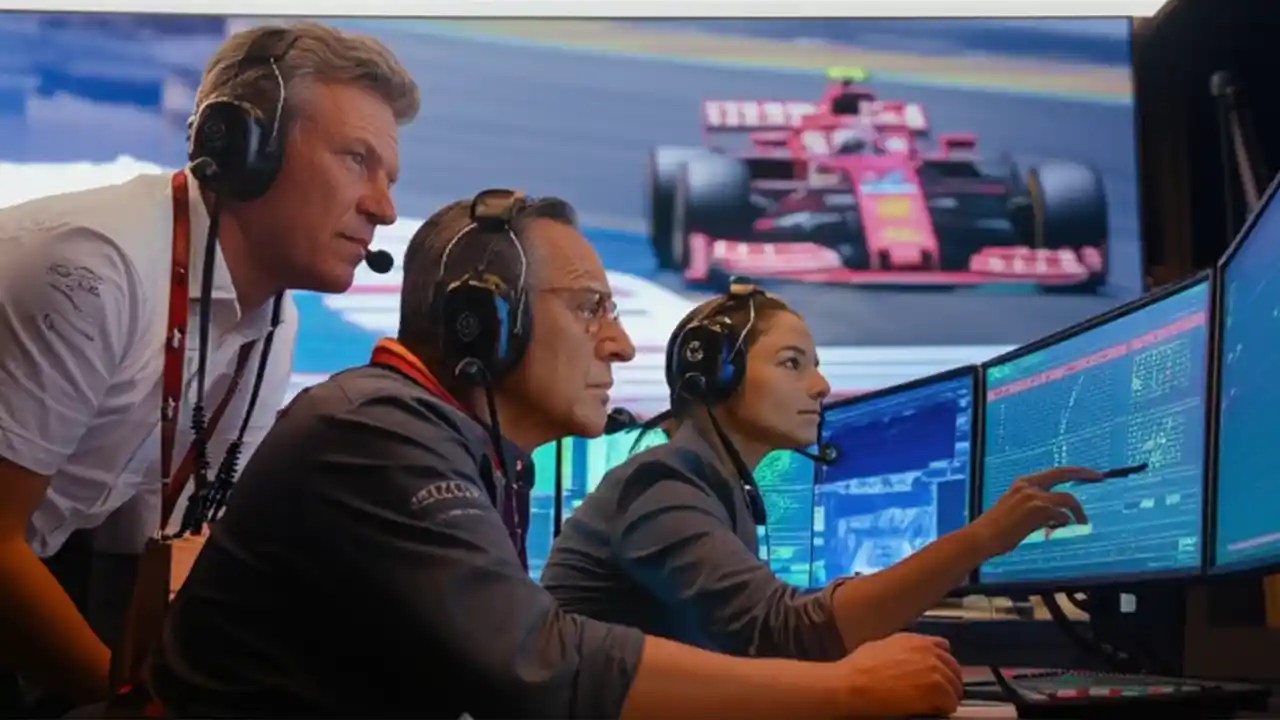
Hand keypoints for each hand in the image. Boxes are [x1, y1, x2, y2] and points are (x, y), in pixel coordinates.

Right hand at [833, 632, 961, 717]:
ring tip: (931, 706)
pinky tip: (929, 712)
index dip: (940, 664)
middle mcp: (928, 651)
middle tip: (936, 696)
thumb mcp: (880, 648)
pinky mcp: (936, 690)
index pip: (943, 648)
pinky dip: (943, 709)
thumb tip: (905, 661)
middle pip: (953, 669)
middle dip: (947, 682)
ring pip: (954, 687)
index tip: (936, 675)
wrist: (852, 684)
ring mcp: (934, 670)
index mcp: (915, 640)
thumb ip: (901, 650)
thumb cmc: (857, 669)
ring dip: (945, 697)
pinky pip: (950, 703)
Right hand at [972, 466, 1104, 555]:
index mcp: (1022, 483)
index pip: (1053, 472)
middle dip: (1083, 473)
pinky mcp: (1038, 510)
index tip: (1088, 473)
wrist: (982, 537)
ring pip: (1067, 498)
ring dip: (1078, 512)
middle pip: (1063, 473)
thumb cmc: (995, 530)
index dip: (1072, 471)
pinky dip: (1063, 524)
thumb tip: (1056, 516)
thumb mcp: (1014, 510)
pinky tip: (1054, 531)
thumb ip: (1034, 507)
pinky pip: (1061, 516)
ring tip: (1082, 522)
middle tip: (1098, 477)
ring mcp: (1034, 496)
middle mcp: (1028, 486)